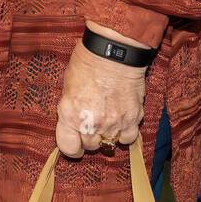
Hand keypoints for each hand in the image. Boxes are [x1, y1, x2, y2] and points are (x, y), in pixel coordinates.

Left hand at [55, 28, 146, 157]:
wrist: (112, 54)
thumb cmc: (86, 64)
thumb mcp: (67, 87)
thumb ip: (70, 108)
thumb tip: (74, 121)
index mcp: (69, 114)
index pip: (68, 147)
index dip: (71, 147)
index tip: (74, 144)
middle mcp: (90, 123)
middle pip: (90, 146)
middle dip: (89, 138)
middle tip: (91, 124)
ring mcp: (113, 123)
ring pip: (109, 144)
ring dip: (107, 136)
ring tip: (106, 120)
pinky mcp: (132, 119)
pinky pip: (128, 138)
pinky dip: (124, 133)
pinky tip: (121, 121)